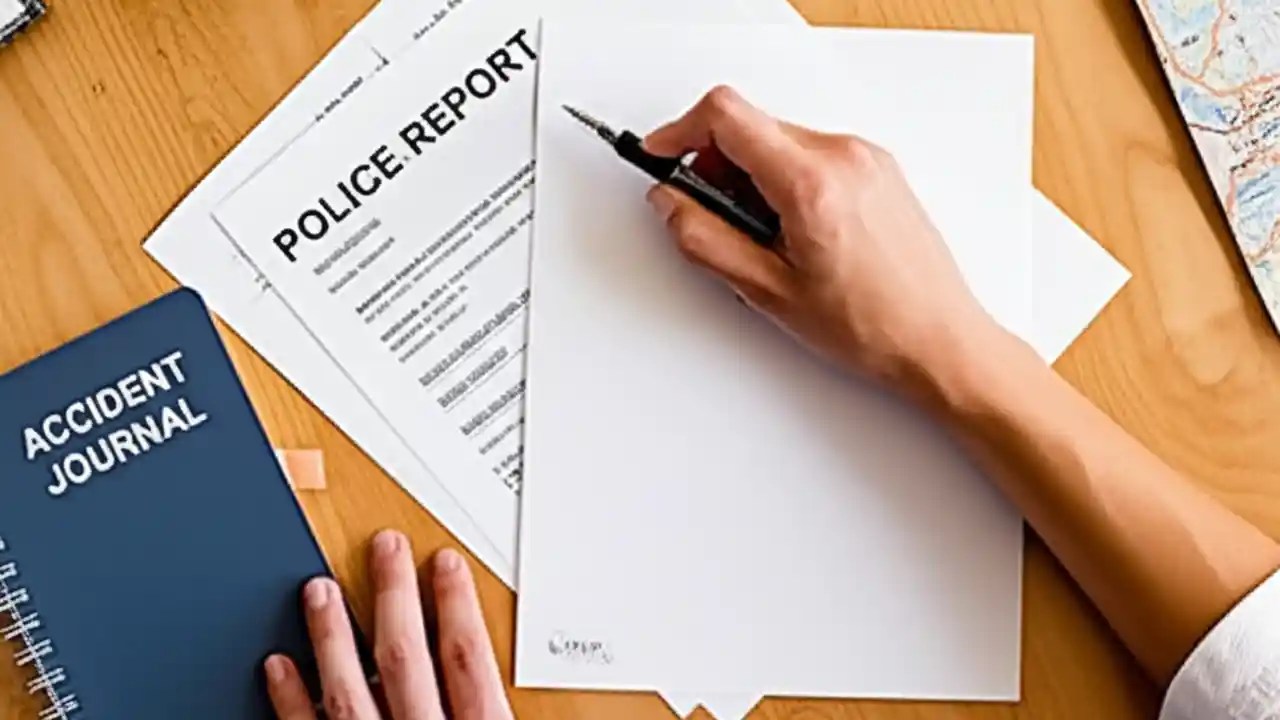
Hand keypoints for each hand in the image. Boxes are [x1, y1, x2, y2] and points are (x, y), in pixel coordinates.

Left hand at [263, 531, 513, 719]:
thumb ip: (515, 712)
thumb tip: (556, 697)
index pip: (466, 657)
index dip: (456, 603)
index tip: (445, 564)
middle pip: (404, 656)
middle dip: (394, 594)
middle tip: (385, 549)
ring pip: (348, 690)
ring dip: (332, 634)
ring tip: (319, 589)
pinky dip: (291, 699)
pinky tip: (278, 667)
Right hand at [645, 86, 1012, 399]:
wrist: (938, 340)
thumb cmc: (872, 326)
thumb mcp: (767, 291)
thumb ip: (706, 239)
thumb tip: (670, 204)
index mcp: (812, 182)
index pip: (726, 115)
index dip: (679, 132)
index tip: (661, 156)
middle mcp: (843, 156)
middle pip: (750, 124)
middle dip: (714, 163)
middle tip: (710, 215)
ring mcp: (866, 159)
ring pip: (779, 138)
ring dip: (750, 174)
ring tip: (761, 236)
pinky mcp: (878, 169)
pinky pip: (811, 153)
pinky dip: (785, 178)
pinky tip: (791, 230)